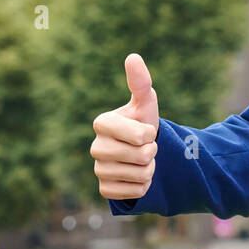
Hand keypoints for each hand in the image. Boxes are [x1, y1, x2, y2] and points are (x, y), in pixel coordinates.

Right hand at [91, 53, 159, 200]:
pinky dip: (143, 186)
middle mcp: (95, 147)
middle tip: (144, 147)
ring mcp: (98, 170)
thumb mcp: (145, 104)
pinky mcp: (104, 189)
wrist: (141, 152)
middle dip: (152, 153)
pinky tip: (135, 176)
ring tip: (141, 161)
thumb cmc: (142, 123)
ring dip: (149, 170)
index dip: (150, 134)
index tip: (144, 131)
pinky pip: (135, 192)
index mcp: (102, 123)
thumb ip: (140, 82)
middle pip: (143, 156)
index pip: (140, 135)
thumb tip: (132, 57)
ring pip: (141, 175)